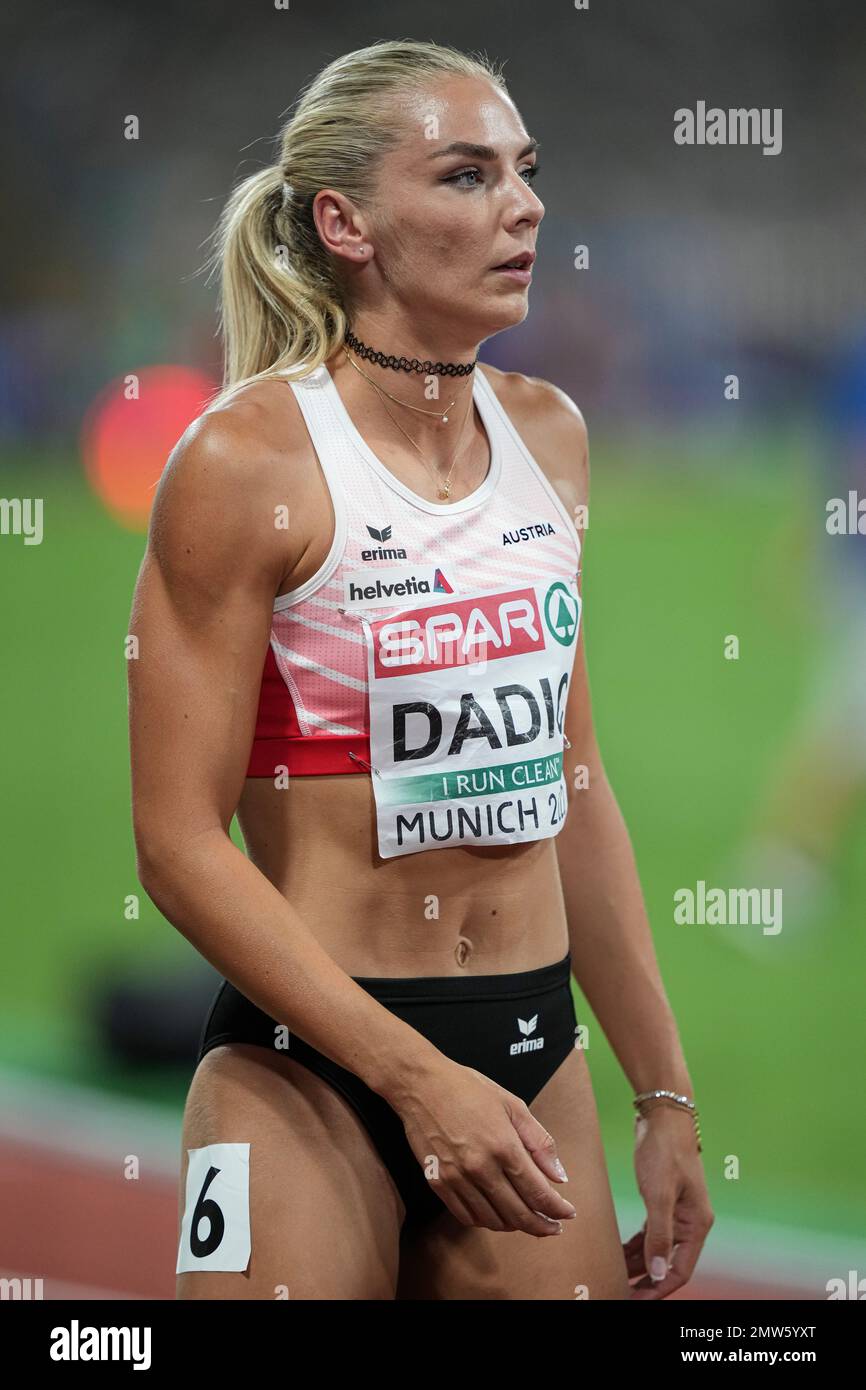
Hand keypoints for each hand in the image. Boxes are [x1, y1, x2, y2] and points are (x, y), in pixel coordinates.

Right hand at [393, 1057, 576, 1234]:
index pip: (538, 1193)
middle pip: (518, 1214)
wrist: (422, 1085)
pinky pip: (466, 1216)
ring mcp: (457, 1178)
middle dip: (542, 1225)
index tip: (567, 1214)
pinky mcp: (438, 1183)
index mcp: (503, 1146)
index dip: (557, 1209)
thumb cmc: (468, 1089)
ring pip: (493, 1220)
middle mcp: (480, 1167)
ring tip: (526, 1219)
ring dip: (515, 1226)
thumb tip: (559, 1177)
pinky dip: (486, 1222)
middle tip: (553, 1227)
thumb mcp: (513, 1105)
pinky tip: (496, 1214)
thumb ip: (540, 1143)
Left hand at [624, 1104, 713, 1298]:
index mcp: (697, 1224)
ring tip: (618, 1278)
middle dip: (648, 1281)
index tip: (635, 1300)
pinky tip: (621, 1254)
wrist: (663, 1115)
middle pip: (670, 1264)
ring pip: (659, 1250)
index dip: (659, 1289)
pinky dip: (638, 1246)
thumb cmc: (664, 1151)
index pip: (681, 1270)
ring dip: (640, 1265)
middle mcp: (691, 1222)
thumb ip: (659, 1235)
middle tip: (623, 1293)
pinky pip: (652, 1233)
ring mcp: (679, 1212)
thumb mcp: (659, 1194)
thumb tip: (658, 1273)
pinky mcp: (665, 1201)